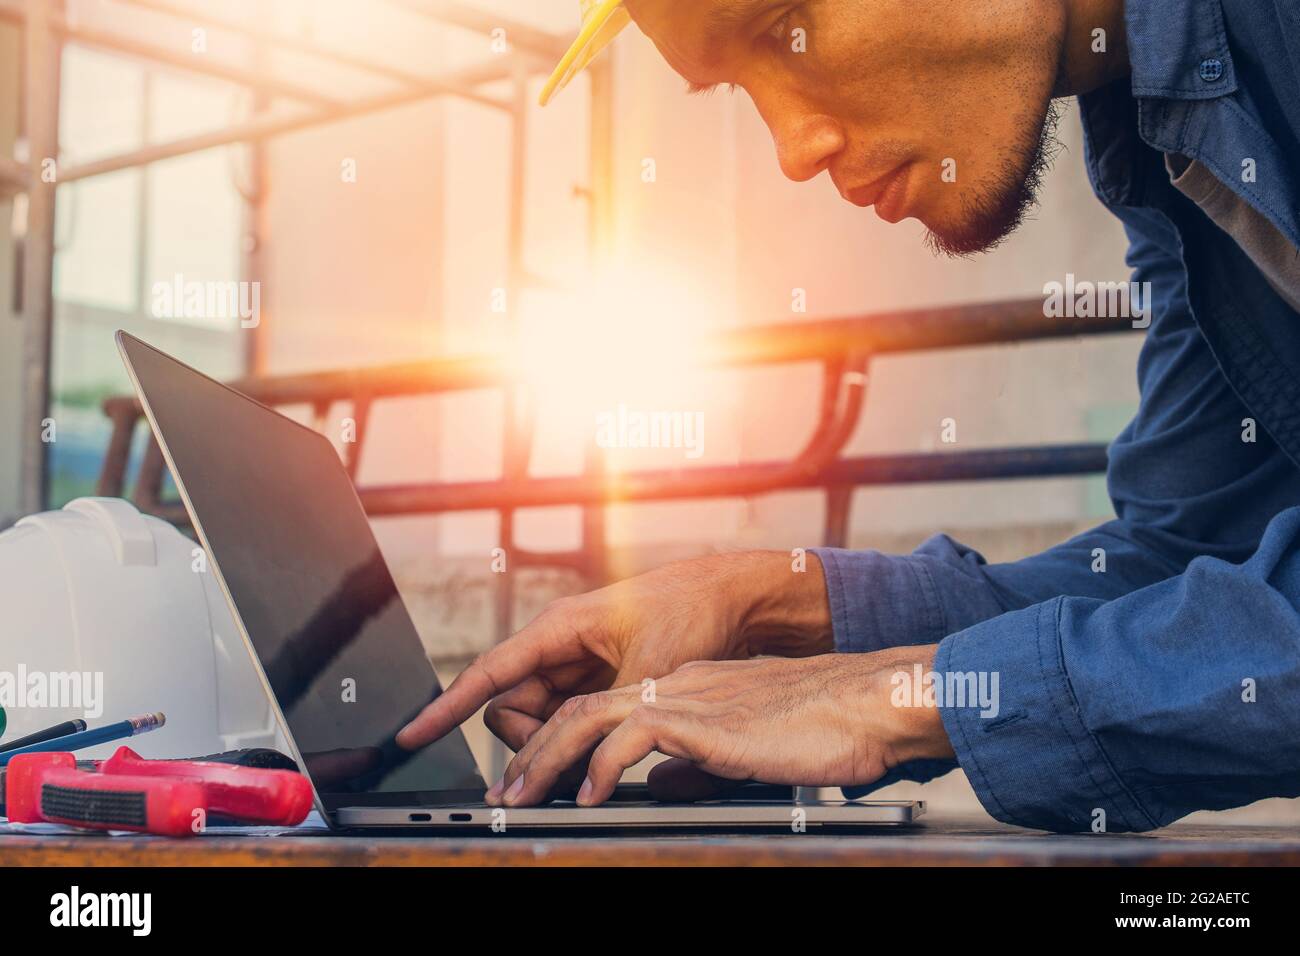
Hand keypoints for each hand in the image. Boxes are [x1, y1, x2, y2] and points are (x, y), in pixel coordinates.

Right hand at [396, 551, 832, 761]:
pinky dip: (578, 737)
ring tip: (599, 750)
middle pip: (512, 707)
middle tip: (570, 755)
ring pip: (540, 718)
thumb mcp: (647, 666)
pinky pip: (568, 716)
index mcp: (559, 627)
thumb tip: (577, 749)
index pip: (488, 673)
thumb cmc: (690, 611)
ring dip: (557, 742)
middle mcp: (562, 646)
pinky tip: (604, 748)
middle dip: (530, 739)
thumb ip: (605, 709)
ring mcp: (580, 665)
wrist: (733, 599)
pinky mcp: (600, 680)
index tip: (410, 735)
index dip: (446, 707)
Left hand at [486, 646, 955, 807]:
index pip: (605, 709)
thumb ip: (694, 762)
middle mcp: (678, 686)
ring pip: (590, 716)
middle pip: (582, 708)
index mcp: (687, 691)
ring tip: (523, 797)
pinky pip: (630, 736)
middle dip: (535, 751)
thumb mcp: (743, 751)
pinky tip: (591, 797)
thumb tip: (657, 783)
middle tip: (510, 792)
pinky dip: (601, 767)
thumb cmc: (824, 730)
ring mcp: (687, 695)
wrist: (869, 703)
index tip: (538, 776)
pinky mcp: (702, 716)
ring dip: (549, 759)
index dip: (563, 742)